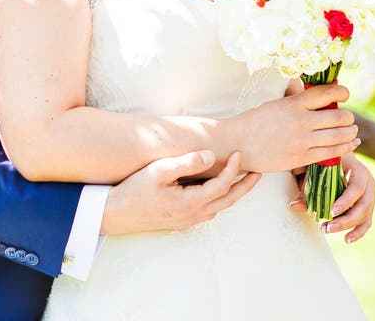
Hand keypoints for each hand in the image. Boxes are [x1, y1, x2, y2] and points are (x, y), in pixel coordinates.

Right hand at [101, 150, 259, 234]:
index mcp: (190, 202)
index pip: (222, 185)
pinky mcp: (182, 221)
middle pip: (228, 201)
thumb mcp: (160, 170)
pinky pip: (209, 210)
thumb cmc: (136, 188)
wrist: (116, 213)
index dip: (234, 169)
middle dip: (245, 186)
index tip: (240, 153)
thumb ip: (188, 162)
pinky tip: (217, 189)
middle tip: (258, 172)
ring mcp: (188, 221)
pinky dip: (219, 198)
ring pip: (219, 207)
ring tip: (242, 178)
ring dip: (233, 193)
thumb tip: (212, 156)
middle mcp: (193, 215)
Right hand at [234, 84, 359, 172]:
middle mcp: (301, 121)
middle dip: (349, 117)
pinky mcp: (302, 159)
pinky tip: (350, 144)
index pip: (326, 94)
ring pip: (339, 136)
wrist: (238, 144)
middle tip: (349, 117)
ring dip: (351, 132)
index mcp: (293, 103)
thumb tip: (312, 87)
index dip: (342, 93)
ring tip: (352, 130)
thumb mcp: (276, 103)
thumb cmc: (256, 121)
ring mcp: (302, 142)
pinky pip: (331, 153)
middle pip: (339, 117)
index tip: (345, 94)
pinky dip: (345, 148)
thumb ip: (296, 97)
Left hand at [290, 154, 374, 242]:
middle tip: (327, 227)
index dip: (345, 201)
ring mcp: (370, 196)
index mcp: (359, 170)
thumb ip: (307, 182)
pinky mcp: (368, 206)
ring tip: (328, 230)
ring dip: (348, 227)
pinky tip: (346, 239)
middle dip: (345, 220)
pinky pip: (366, 222)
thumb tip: (295, 205)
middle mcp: (369, 184)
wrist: (340, 156)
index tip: (331, 212)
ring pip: (365, 216)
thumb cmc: (327, 159)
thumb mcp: (317, 166)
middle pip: (363, 206)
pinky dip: (358, 232)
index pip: (356, 188)